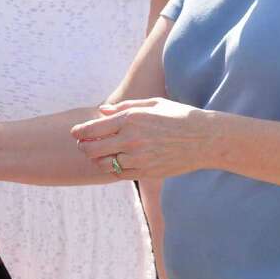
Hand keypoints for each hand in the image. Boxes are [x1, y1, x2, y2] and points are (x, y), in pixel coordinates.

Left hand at [71, 98, 215, 179]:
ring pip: (104, 164)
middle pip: (93, 149)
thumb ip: (124, 107)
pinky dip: (113, 169)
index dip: (79, 132)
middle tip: (83, 146)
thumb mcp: (152, 103)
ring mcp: (138, 158)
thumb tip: (102, 111)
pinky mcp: (146, 172)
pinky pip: (120, 174)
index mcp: (130, 119)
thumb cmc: (179, 116)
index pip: (93, 129)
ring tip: (98, 155)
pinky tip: (115, 162)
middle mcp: (131, 139)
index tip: (75, 133)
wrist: (205, 138)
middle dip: (84, 148)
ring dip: (97, 160)